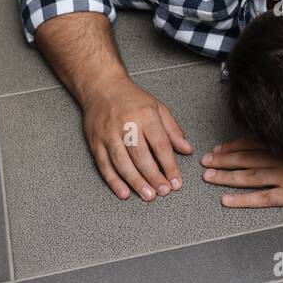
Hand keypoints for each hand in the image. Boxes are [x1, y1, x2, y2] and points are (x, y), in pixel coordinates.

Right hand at [82, 79, 192, 200]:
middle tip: (163, 191)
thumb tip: (187, 149)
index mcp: (146, 116)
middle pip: (141, 156)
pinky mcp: (95, 142)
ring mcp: (109, 135)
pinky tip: (124, 192)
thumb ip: (173, 130)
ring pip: (122, 163)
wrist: (102, 87)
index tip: (176, 181)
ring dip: (135, 182)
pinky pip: (104, 165)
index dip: (169, 165)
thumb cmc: (132, 99)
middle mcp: (127, 125)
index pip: (160, 145)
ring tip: (148, 195)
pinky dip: (113, 181)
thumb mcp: (158, 108)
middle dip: (154, 177)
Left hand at [200, 136, 282, 209]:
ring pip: (248, 176)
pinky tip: (227, 200)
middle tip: (204, 163)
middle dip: (222, 160)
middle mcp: (281, 159)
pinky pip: (261, 197)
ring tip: (209, 178)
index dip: (232, 146)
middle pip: (245, 158)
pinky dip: (242, 199)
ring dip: (226, 177)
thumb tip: (276, 141)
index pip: (252, 144)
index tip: (217, 149)